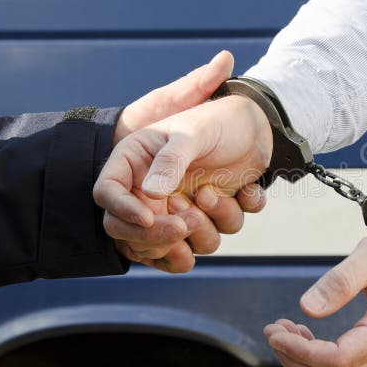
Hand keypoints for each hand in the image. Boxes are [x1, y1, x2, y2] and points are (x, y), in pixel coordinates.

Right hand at [94, 74, 272, 271]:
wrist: (258, 126)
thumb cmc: (219, 121)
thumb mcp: (194, 133)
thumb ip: (171, 161)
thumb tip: (150, 194)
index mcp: (136, 162)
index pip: (107, 194)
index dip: (122, 211)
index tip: (147, 218)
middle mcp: (151, 190)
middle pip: (136, 234)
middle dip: (163, 236)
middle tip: (190, 220)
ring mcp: (178, 208)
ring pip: (179, 245)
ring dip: (202, 228)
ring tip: (214, 192)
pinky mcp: (206, 218)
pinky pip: (212, 239)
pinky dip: (231, 219)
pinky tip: (246, 192)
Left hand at [263, 217, 366, 366]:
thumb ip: (341, 282)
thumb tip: (308, 309)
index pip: (336, 360)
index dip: (299, 352)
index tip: (275, 331)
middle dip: (295, 361)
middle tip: (272, 330)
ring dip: (304, 360)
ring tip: (283, 329)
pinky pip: (345, 366)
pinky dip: (317, 356)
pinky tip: (303, 332)